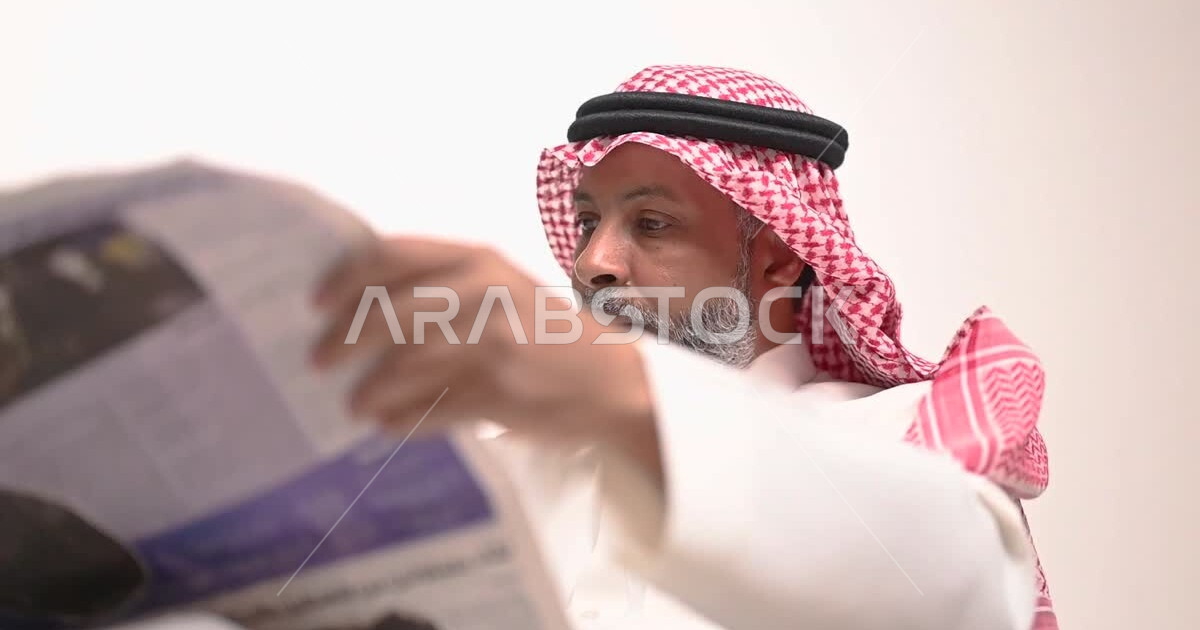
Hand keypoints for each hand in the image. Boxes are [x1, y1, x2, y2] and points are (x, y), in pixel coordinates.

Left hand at [310, 236, 661, 481]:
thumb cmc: (549, 334)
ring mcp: (491, 342)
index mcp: (478, 260)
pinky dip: (402, 419)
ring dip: (370, 388)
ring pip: (405, 364)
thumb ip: (443, 291)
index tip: (314, 305)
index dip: (344, 279)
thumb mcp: (500, 292)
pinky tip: (388, 424)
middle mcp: (481, 293)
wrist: (615, 382)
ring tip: (355, 405)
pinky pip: (431, 408)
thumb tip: (361, 313)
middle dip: (343, 338)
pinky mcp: (498, 391)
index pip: (391, 257)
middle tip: (317, 360)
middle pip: (388, 311)